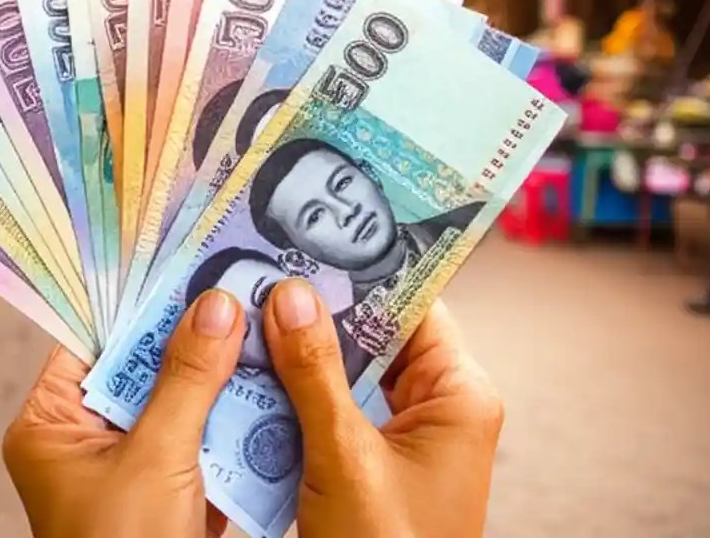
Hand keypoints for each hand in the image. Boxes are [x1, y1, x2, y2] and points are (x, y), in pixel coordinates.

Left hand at [3, 291, 245, 537]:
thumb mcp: (156, 457)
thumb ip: (187, 381)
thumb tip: (215, 309)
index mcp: (49, 425)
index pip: (93, 341)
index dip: (141, 305)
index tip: (188, 269)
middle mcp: (82, 440)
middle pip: (139, 369)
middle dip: (190, 341)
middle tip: (238, 299)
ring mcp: (125, 466)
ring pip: (174, 403)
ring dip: (215, 379)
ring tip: (258, 334)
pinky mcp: (165, 489)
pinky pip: (195, 439)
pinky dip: (228, 421)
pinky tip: (265, 386)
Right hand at [264, 278, 503, 537]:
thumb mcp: (345, 456)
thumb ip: (316, 374)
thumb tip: (291, 297)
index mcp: (459, 397)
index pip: (412, 307)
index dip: (361, 275)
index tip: (308, 245)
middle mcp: (439, 410)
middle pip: (375, 338)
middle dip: (318, 314)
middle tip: (261, 280)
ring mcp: (404, 439)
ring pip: (348, 375)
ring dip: (301, 357)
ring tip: (249, 321)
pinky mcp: (373, 465)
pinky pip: (334, 411)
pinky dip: (298, 397)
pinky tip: (256, 378)